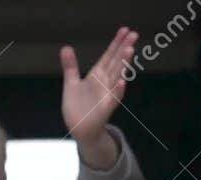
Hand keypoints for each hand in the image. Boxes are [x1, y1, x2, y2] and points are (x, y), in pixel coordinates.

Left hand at [61, 27, 137, 160]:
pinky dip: (118, 90)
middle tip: (134, 34)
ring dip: (124, 65)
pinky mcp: (106, 109)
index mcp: (98, 75)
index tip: (125, 30)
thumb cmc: (77, 107)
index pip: (109, 56)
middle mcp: (105, 83)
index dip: (116, 43)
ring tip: (130, 50)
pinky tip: (122, 82)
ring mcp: (107, 95)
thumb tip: (66, 47)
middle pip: (116, 63)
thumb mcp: (71, 83)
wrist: (79, 129)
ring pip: (117, 77)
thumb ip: (70, 66)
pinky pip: (114, 98)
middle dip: (124, 49)